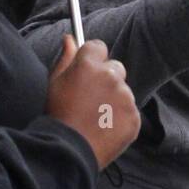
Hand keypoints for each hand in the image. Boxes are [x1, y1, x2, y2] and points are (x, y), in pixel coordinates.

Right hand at [46, 35, 140, 169]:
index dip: (92, 59)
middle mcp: (111, 76)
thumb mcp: (54, 83)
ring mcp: (125, 97)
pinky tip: (104, 128)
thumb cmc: (57, 115)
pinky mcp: (134, 117)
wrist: (68, 151)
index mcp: (89, 64)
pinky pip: (130, 111)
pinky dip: (120, 118)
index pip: (98, 46)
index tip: (87, 71)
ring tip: (95, 117)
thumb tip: (70, 38)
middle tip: (91, 99)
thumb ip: (65, 58)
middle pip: (115, 68)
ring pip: (123, 91)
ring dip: (114, 99)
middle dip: (106, 78)